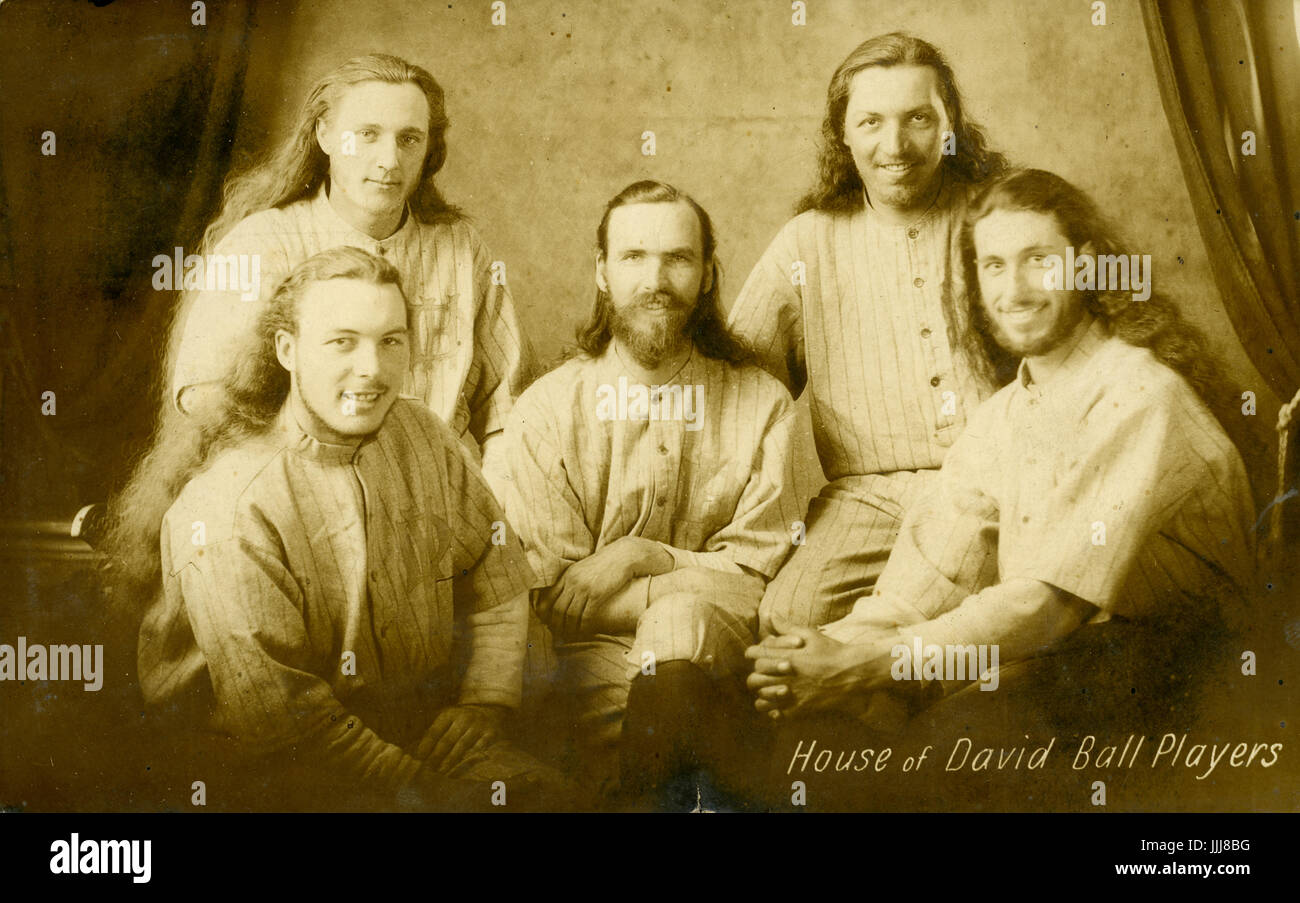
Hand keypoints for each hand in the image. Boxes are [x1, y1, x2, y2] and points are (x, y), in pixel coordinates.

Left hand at [416, 704, 506, 774]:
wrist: (494, 713)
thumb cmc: (464, 720)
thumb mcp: (450, 717)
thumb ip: (434, 730)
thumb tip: (413, 747)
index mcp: (450, 713)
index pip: (434, 732)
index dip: (425, 747)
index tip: (417, 760)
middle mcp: (464, 717)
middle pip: (446, 741)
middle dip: (435, 757)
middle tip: (427, 770)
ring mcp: (478, 725)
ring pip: (461, 747)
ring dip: (449, 762)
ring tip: (441, 773)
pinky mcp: (490, 734)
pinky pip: (476, 750)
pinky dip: (468, 760)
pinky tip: (460, 768)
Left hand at [537, 538, 672, 637]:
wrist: (622, 555)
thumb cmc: (604, 563)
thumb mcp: (583, 568)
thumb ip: (572, 580)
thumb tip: (566, 598)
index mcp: (567, 575)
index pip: (548, 597)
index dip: (546, 613)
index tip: (548, 623)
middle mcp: (572, 581)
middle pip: (558, 609)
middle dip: (557, 625)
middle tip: (559, 634)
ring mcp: (584, 588)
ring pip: (571, 614)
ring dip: (570, 629)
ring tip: (570, 636)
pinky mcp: (597, 594)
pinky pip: (586, 615)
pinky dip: (583, 626)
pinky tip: (584, 631)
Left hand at [745, 614, 892, 719]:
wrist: (852, 672)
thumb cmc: (831, 650)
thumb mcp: (810, 634)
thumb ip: (787, 626)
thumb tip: (771, 614)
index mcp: (786, 656)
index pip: (755, 656)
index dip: (752, 653)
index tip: (755, 654)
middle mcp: (786, 677)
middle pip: (754, 679)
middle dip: (755, 675)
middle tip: (761, 673)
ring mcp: (792, 694)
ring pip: (761, 699)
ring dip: (761, 694)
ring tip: (767, 689)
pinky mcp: (800, 709)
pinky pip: (776, 715)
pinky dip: (773, 711)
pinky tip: (778, 704)